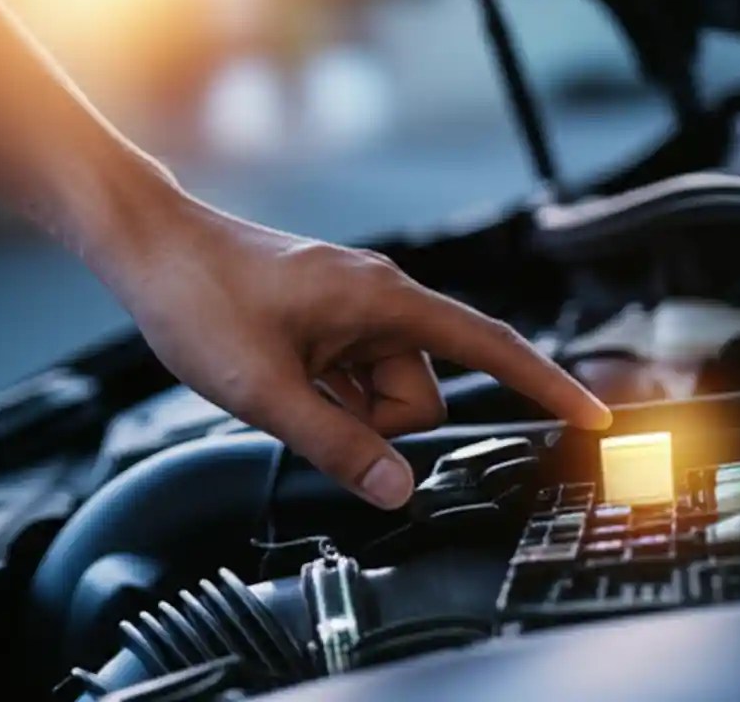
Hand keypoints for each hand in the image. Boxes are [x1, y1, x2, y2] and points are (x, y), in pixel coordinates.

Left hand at [83, 183, 610, 509]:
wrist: (150, 249)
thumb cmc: (201, 296)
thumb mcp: (265, 390)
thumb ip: (337, 446)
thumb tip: (397, 489)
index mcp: (386, 302)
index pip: (490, 348)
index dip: (546, 385)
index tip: (590, 416)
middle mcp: (382, 301)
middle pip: (418, 395)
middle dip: (369, 421)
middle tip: (301, 401)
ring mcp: (355, 313)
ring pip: (382, 395)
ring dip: (339, 409)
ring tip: (279, 381)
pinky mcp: (330, 323)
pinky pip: (352, 380)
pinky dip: (323, 394)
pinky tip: (276, 373)